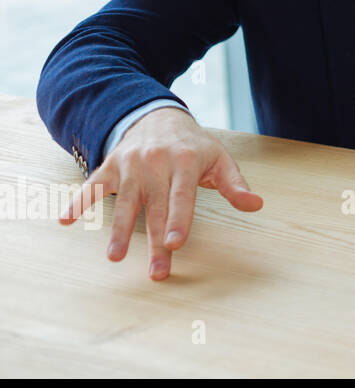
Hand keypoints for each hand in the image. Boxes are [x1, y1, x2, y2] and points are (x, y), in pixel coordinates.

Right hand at [60, 107, 262, 279]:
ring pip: (124, 201)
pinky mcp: (110, 166)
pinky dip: (78, 202)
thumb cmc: (194, 146)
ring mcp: (130, 165)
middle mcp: (156, 163)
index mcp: (186, 162)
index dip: (179, 220)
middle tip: (158, 271)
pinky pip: (92, 186)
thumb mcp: (219, 159)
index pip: (182, 196)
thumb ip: (234, 185)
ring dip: (117, 231)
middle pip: (155, 208)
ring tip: (114, 257)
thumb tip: (256, 205)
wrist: (158, 116)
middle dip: (156, 241)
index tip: (176, 243)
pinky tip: (65, 221)